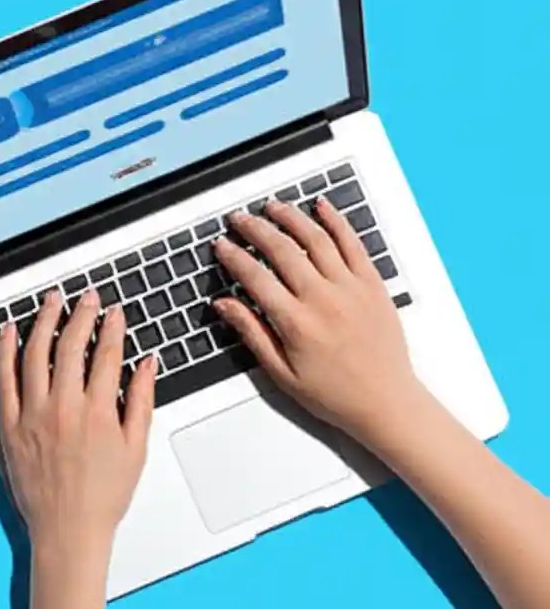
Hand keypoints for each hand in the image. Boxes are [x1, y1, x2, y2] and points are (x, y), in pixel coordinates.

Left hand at [0, 287, 157, 555]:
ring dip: (43, 321)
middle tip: (85, 298)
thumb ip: (140, 400)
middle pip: (70, 346)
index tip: (113, 313)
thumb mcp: (136, 448)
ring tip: (51, 302)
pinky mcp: (10, 425)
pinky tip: (9, 332)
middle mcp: (63, 407)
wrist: (67, 529)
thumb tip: (147, 363)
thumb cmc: (103, 495)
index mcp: (97, 412)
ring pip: (35, 354)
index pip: (106, 355)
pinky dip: (5, 351)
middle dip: (80, 315)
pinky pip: (4, 379)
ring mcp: (33, 414)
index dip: (112, 328)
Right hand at [212, 197, 422, 442]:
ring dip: (290, 217)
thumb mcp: (281, 373)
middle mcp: (323, 299)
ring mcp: (351, 288)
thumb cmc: (334, 394)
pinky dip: (336, 221)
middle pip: (281, 250)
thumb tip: (224, 305)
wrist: (386, 402)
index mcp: (296, 323)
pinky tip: (322, 207)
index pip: (254, 277)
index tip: (221, 245)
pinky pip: (353, 243)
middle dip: (255, 229)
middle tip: (239, 219)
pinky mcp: (372, 284)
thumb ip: (251, 333)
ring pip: (315, 239)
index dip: (233, 257)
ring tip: (272, 206)